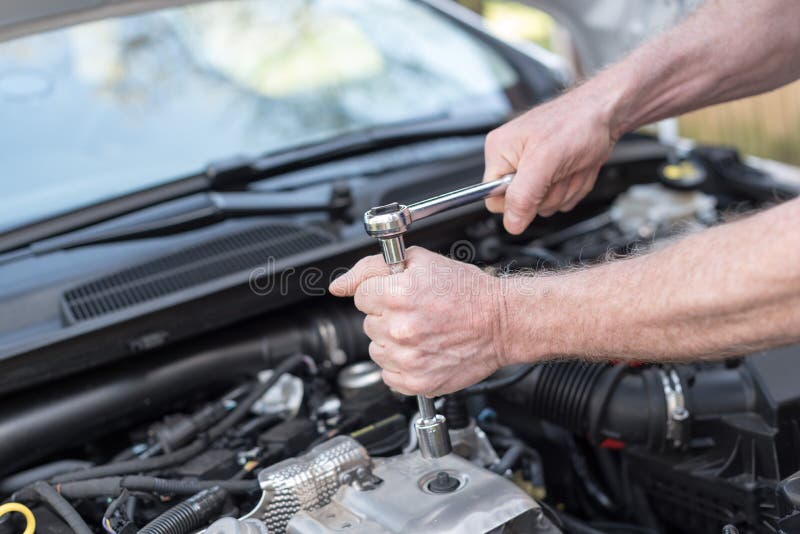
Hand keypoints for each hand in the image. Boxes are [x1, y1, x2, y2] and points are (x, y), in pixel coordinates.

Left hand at [328, 247, 506, 395]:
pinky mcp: (416, 382)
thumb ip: (372, 267)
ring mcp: (407, 358)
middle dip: (387, 316)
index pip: (361, 295)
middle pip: (368, 323)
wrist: (501, 322)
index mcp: (398, 294)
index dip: (380, 292)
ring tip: (422, 332)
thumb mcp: (421, 262)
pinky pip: (388, 375)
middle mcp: (400, 328)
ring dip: (393, 342)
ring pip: (376, 349)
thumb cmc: (467, 292)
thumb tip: (339, 285)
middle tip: (417, 312)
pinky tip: (423, 351)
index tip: (399, 294)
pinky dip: (402, 365)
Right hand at [483, 86, 618, 233]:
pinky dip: (573, 187)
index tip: (536, 186)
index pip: (492, 197)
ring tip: (569, 165)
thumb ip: (523, 195)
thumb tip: (512, 223)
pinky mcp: (552, 177)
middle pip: (521, 205)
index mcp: (499, 151)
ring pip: (543, 205)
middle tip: (558, 170)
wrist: (606, 115)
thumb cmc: (576, 122)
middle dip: (547, 193)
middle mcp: (513, 160)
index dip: (517, 199)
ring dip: (563, 190)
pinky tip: (575, 167)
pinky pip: (560, 200)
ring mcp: (534, 170)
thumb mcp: (545, 160)